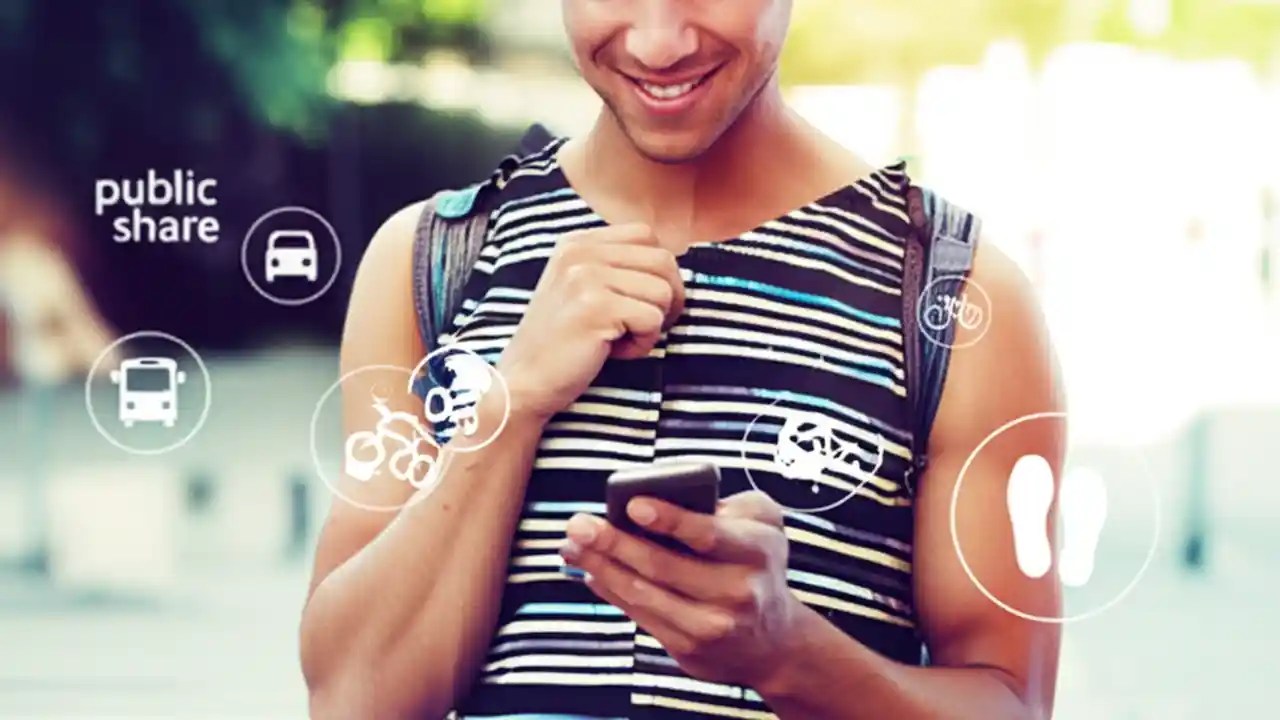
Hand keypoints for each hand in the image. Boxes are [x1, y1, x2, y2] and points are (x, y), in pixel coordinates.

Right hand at [496, 223, 684, 421]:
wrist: (525, 380)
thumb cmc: (563, 341)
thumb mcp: (582, 287)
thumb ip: (616, 266)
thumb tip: (673, 265)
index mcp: (578, 242)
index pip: (646, 235)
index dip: (659, 271)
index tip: (645, 300)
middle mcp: (580, 251)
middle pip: (663, 260)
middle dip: (667, 299)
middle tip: (643, 326)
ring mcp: (586, 277)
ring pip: (663, 291)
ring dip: (652, 324)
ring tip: (620, 338)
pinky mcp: (596, 307)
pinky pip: (652, 319)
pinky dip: (642, 343)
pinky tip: (614, 351)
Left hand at [559, 491, 802, 690]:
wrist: (775, 641)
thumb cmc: (757, 562)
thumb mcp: (761, 524)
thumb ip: (724, 504)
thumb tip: (659, 503)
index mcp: (757, 550)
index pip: (708, 534)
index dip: (669, 519)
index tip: (632, 505)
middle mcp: (738, 592)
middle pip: (663, 566)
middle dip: (614, 543)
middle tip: (578, 523)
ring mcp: (712, 626)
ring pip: (644, 594)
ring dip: (600, 567)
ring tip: (571, 545)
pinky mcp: (689, 650)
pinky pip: (641, 616)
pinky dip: (611, 591)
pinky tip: (590, 571)